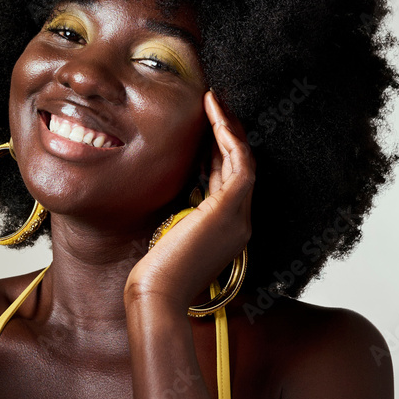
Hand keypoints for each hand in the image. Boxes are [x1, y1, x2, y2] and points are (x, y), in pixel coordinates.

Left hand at [125, 90, 254, 306]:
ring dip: (229, 128)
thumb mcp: (170, 237)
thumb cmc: (156, 276)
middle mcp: (239, 222)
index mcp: (226, 230)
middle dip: (227, 133)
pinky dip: (229, 139)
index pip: (227, 180)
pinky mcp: (228, 212)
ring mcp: (238, 218)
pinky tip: (216, 118)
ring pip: (243, 160)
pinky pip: (240, 165)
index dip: (217, 150)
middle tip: (213, 104)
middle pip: (238, 166)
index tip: (203, 127)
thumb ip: (179, 216)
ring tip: (213, 100)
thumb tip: (172, 197)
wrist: (157, 298)